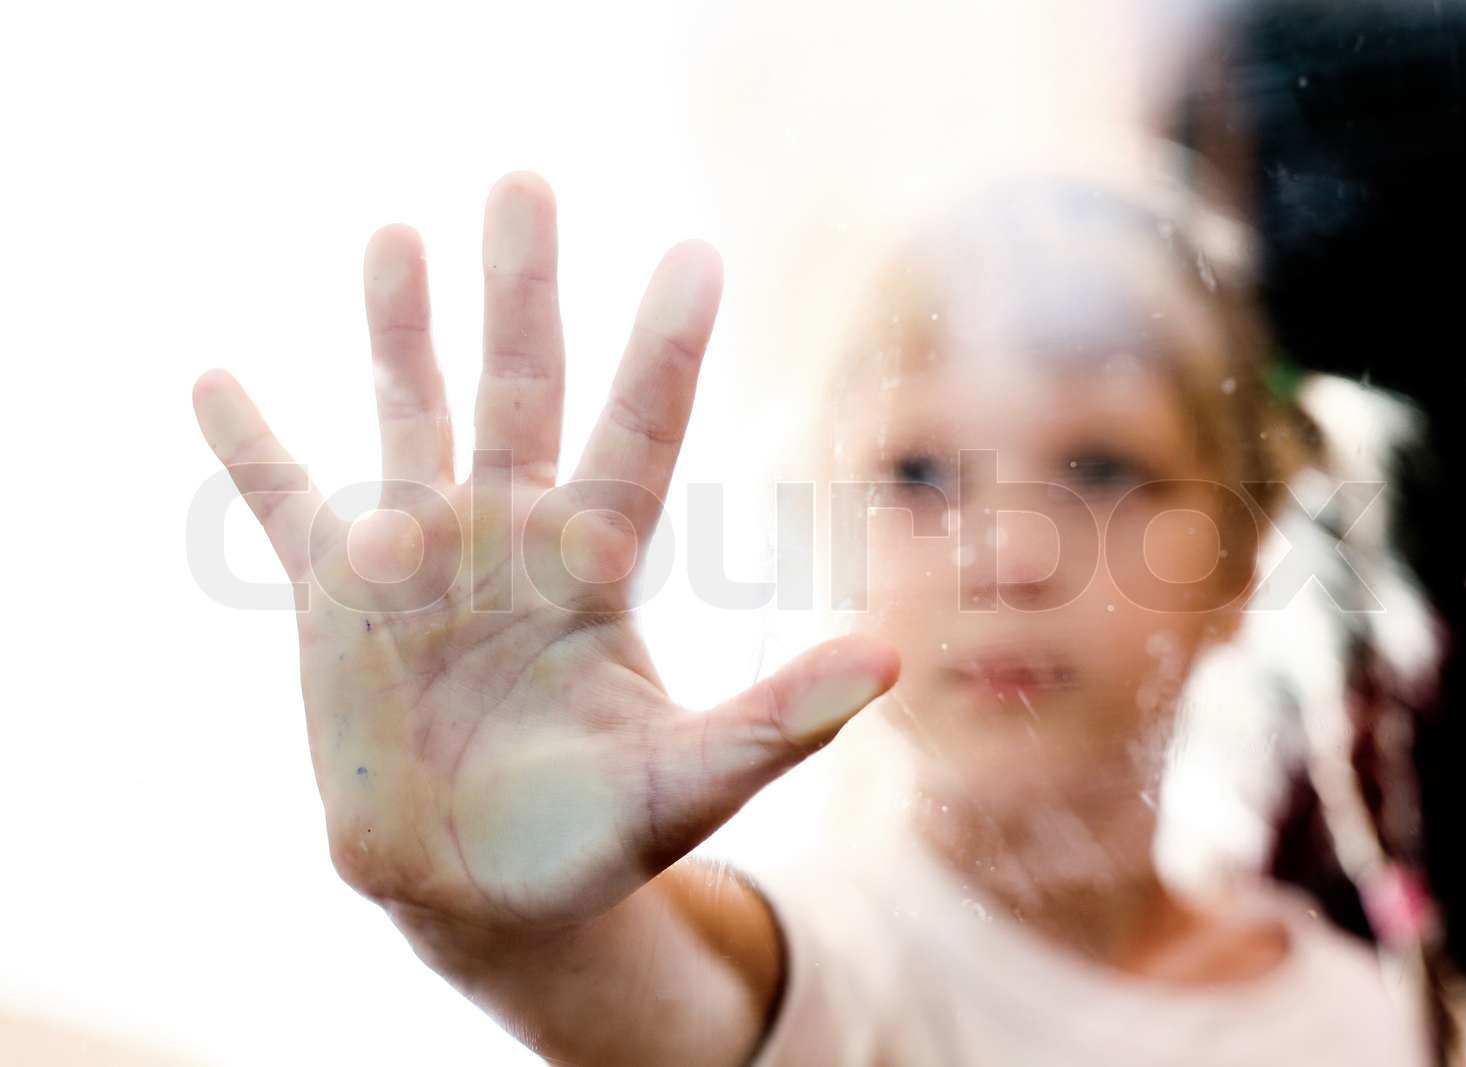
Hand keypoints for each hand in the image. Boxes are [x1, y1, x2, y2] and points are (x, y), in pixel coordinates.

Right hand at [192, 172, 897, 951]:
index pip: (639, 435)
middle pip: (521, 389)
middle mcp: (513, 538)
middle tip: (525, 180)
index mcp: (597, 568)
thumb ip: (779, 718)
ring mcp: (424, 560)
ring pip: (412, 418)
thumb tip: (890, 660)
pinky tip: (215, 380)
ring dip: (399, 332)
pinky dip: (251, 450)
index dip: (665, 351)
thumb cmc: (596, 836)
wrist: (484, 888)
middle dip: (522, 291)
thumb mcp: (692, 780)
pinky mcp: (340, 602)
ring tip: (396, 234)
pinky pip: (285, 510)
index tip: (697, 256)